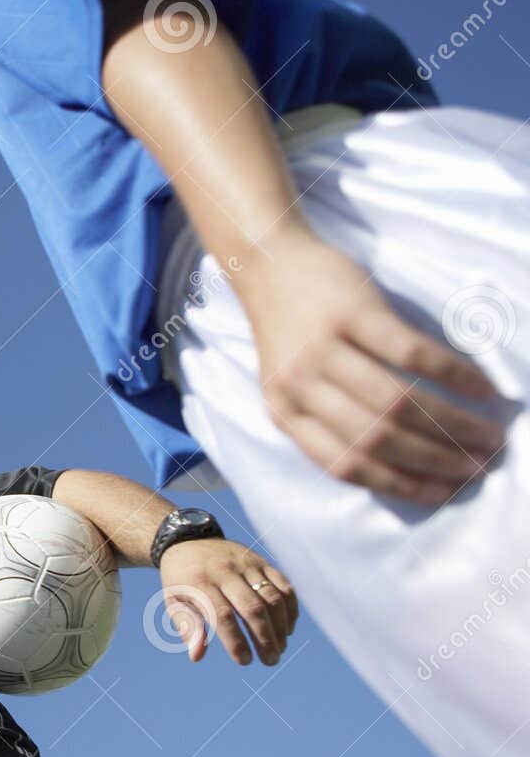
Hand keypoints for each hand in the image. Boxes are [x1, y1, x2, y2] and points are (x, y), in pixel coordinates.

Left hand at [158, 538, 297, 666]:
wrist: (186, 540)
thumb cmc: (180, 579)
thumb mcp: (173, 601)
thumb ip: (188, 627)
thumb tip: (197, 656)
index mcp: (199, 582)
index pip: (222, 615)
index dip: (236, 640)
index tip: (245, 661)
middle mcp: (225, 570)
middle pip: (252, 607)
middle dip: (265, 638)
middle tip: (270, 661)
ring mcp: (246, 563)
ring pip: (272, 597)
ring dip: (281, 627)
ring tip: (280, 649)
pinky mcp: (261, 561)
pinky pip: (283, 585)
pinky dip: (290, 608)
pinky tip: (287, 628)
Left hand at [239, 230, 504, 503]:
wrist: (267, 263)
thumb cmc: (289, 329)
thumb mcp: (290, 384)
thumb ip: (326, 419)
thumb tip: (396, 463)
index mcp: (284, 414)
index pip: (345, 465)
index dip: (399, 485)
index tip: (441, 493)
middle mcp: (298, 388)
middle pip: (378, 439)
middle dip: (436, 461)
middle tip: (478, 466)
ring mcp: (323, 350)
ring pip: (397, 404)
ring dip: (452, 425)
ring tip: (488, 435)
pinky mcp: (351, 313)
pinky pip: (412, 354)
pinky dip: (453, 374)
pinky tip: (481, 387)